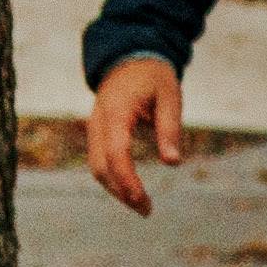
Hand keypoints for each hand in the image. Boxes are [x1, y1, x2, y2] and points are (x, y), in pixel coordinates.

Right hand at [82, 55, 190, 213]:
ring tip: (141, 205)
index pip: (117, 154)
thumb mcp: (169, 96)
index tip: (143, 201)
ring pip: (96, 167)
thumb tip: (172, 163)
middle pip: (101, 167)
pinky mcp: (96, 132)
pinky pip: (99, 160)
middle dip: (121, 192)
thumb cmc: (153, 76)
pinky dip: (112, 178)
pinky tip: (130, 189)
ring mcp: (94, 127)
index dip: (127, 181)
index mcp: (116, 111)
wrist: (129, 56)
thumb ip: (169, 128)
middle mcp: (98, 122)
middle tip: (147, 210)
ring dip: (116, 189)